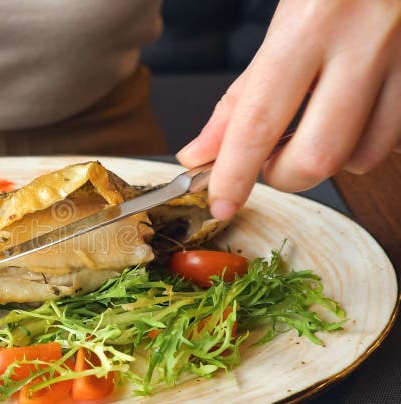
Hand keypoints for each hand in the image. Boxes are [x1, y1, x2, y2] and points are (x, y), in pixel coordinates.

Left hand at [176, 0, 400, 219]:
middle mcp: (365, 42)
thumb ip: (240, 96)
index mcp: (311, 23)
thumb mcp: (282, 24)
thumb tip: (200, 154)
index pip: (259, 120)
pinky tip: (354, 115)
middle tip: (270, 159)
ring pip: (363, 158)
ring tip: (317, 126)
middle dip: (284, 175)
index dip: (234, 173)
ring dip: (330, 160)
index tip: (220, 203)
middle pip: (317, 156)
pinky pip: (394, 142)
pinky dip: (366, 144)